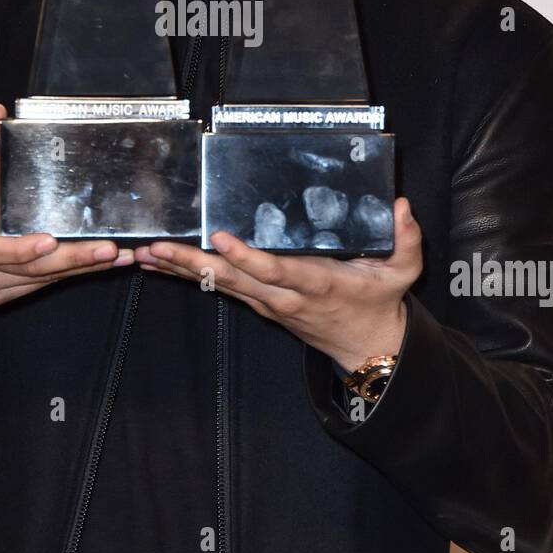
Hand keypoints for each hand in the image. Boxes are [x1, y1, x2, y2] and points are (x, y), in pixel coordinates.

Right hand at [0, 103, 134, 306]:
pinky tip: (99, 264)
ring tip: (117, 256)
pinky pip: (37, 286)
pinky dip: (69, 275)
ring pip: (37, 281)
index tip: (50, 240)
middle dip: (70, 260)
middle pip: (25, 269)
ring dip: (78, 270)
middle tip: (108, 250)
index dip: (20, 250)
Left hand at [135, 197, 421, 369]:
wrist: (368, 347)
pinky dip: (190, 276)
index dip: (247, 256)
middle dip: (193, 264)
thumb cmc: (381, 303)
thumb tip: (403, 205)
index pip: (276, 271)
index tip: (221, 237)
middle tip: (157, 247)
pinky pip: (221, 288)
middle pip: (233, 279)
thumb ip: (406, 240)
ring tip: (146, 253)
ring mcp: (268, 303)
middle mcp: (285, 296)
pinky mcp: (260, 303)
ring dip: (181, 270)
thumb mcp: (404, 273)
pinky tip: (160, 263)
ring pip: (220, 284)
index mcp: (316, 284)